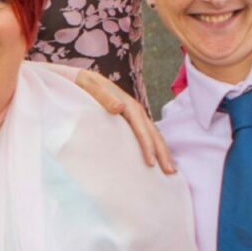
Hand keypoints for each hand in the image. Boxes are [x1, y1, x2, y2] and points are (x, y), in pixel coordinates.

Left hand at [59, 65, 173, 173]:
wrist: (81, 78)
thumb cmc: (84, 84)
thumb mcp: (91, 87)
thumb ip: (104, 96)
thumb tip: (120, 106)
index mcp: (128, 105)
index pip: (142, 129)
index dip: (147, 146)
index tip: (150, 163)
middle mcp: (136, 110)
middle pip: (153, 133)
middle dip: (162, 153)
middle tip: (170, 172)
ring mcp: (135, 115)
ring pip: (153, 134)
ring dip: (162, 152)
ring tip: (169, 170)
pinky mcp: (130, 120)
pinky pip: (146, 134)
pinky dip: (153, 147)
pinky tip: (156, 159)